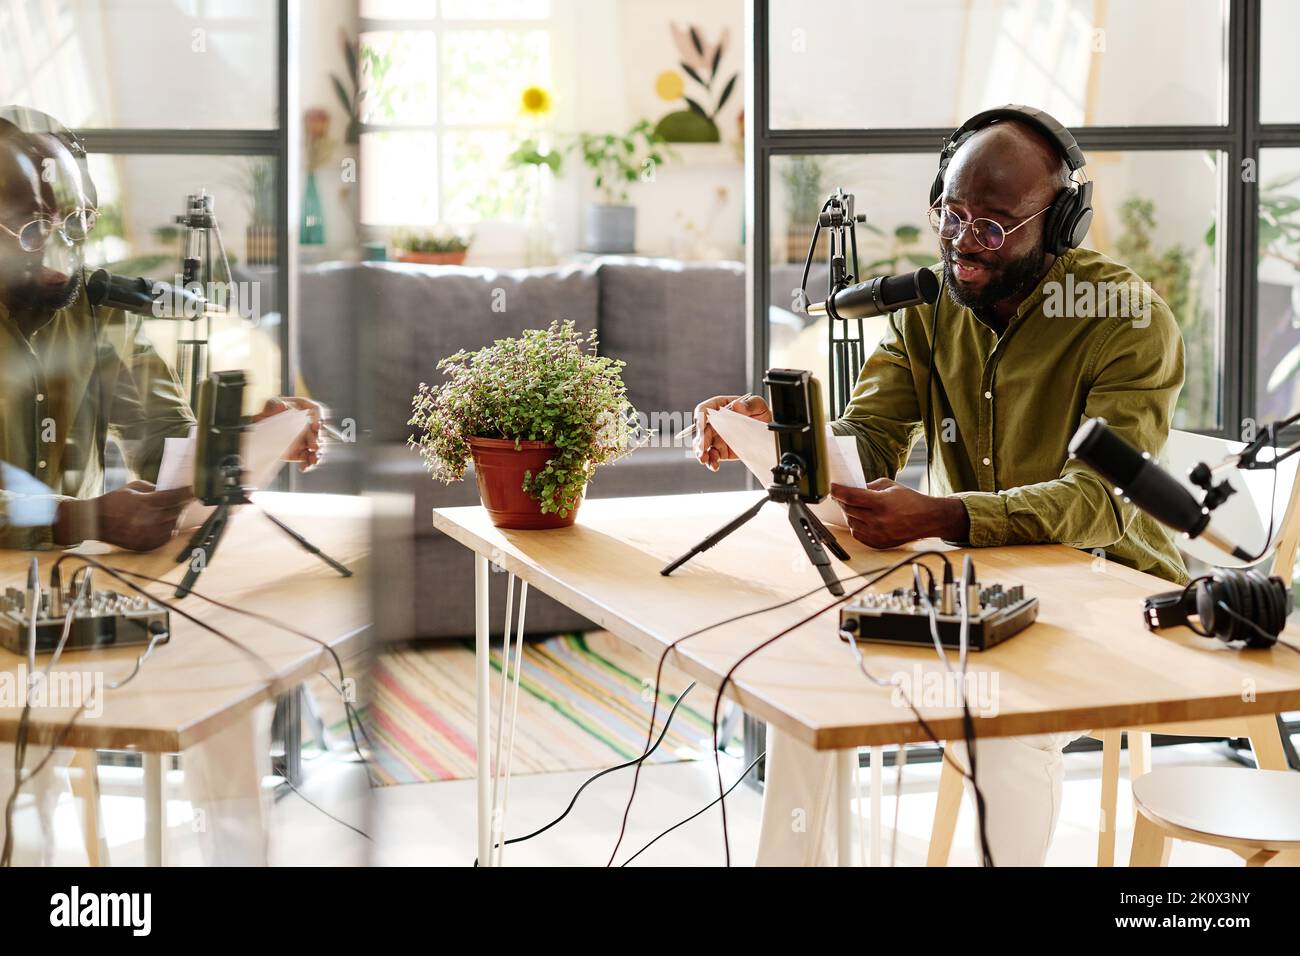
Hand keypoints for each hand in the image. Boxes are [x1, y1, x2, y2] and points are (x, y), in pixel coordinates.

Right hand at [55, 481, 193, 551]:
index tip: (195, 490)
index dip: (186, 493)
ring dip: (176, 517)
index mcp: (144, 503)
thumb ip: (154, 489)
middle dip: (182, 504)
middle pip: (176, 511)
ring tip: (173, 511)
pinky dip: (169, 530)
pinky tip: (165, 523)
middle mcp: (148, 520)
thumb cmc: (113, 501)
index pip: (173, 497)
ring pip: (174, 525)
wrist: (94, 522)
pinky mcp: (146, 545)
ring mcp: (147, 535)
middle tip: (186, 499)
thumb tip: (172, 491)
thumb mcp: (133, 488)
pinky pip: (166, 537)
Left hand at [254, 396, 328, 471]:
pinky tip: (304, 467)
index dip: (319, 418)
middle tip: (314, 446)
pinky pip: (308, 458)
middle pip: (318, 431)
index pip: (317, 411)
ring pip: (318, 447)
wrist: (262, 428)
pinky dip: (308, 464)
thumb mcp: (269, 405)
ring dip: (317, 454)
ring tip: (313, 460)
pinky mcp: (302, 452)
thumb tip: (282, 406)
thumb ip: (274, 405)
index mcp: (304, 409)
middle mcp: (309, 424)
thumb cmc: (268, 412)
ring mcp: (307, 439)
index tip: (316, 426)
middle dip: (317, 440)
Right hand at [692, 394, 771, 470]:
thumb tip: (736, 405)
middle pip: (701, 430)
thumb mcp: (757, 405)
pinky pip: (712, 456)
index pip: (704, 410)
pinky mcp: (720, 450)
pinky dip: (711, 462)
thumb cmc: (758, 412)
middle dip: (700, 440)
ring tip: (704, 459)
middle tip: (702, 448)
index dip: (700, 418)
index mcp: (718, 407)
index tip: (701, 427)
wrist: (764, 429)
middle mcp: (714, 422)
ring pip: (702, 445)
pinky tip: (714, 465)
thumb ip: (749, 404)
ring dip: (700, 452)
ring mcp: (716, 437)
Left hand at [831, 479, 969, 548]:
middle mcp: (878, 520)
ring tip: (856, 506)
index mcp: (881, 503)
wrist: (927, 519)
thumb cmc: (910, 501)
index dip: (838, 491)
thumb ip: (868, 486)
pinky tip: (862, 518)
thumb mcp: (890, 486)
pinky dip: (856, 525)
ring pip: (851, 522)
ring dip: (849, 513)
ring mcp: (878, 534)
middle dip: (842, 500)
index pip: (851, 497)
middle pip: (848, 509)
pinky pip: (857, 534)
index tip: (832, 487)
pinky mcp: (878, 543)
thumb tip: (850, 488)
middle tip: (841, 495)